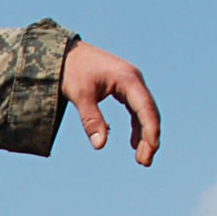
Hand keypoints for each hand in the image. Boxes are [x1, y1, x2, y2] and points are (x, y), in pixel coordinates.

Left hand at [60, 41, 160, 165]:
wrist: (64, 53)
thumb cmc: (72, 71)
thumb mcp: (80, 95)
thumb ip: (91, 119)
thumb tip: (100, 145)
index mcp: (129, 79)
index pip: (146, 108)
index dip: (151, 130)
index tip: (152, 149)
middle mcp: (134, 80)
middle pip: (149, 112)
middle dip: (149, 138)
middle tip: (144, 163)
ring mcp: (130, 83)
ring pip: (143, 112)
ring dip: (143, 135)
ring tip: (140, 159)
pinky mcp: (123, 87)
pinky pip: (135, 109)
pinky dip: (135, 126)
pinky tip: (132, 143)